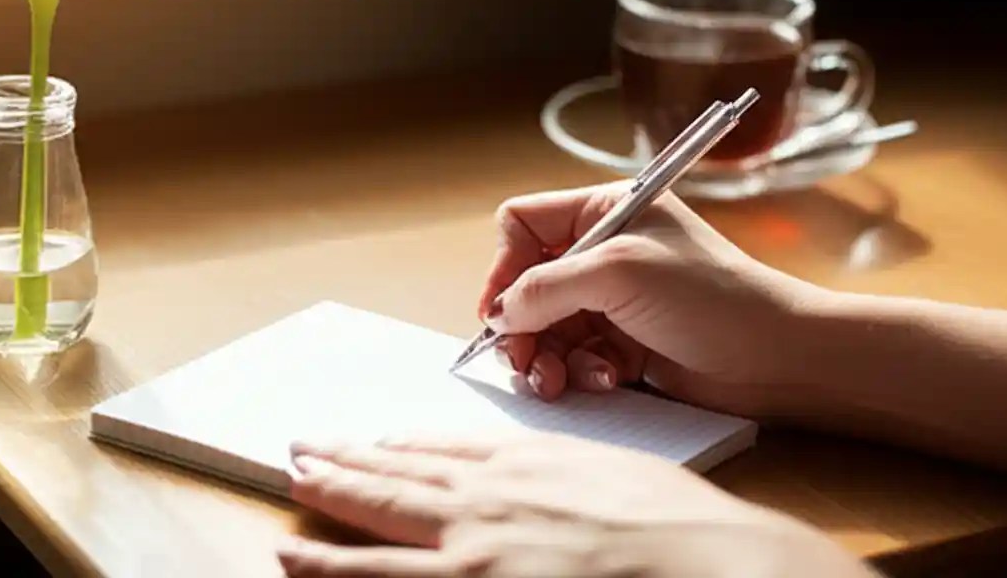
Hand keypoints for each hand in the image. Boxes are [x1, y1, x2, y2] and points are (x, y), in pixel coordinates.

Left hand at [279, 432, 874, 577]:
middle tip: (303, 448)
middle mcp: (490, 498)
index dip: (402, 445)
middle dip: (344, 461)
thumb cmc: (682, 530)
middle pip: (398, 475)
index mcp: (530, 464)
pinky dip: (335, 569)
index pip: (447, 448)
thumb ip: (564, 483)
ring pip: (377, 519)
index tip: (376, 440)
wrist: (715, 563)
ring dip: (328, 502)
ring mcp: (474, 547)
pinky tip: (300, 561)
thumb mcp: (618, 479)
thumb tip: (544, 496)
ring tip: (292, 486)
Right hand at [477, 182, 819, 412]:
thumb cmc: (709, 296)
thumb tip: (499, 314)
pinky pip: (574, 357)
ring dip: (546, 357)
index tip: (500, 311)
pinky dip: (580, 372)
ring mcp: (613, 300)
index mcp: (604, 211)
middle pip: (526, 285)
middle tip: (523, 360)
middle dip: (522, 326)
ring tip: (558, 380)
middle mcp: (603, 251)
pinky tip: (606, 380)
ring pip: (545, 328)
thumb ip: (547, 285)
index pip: (522, 226)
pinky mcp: (623, 344)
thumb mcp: (619, 272)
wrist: (776, 357)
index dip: (504, 267)